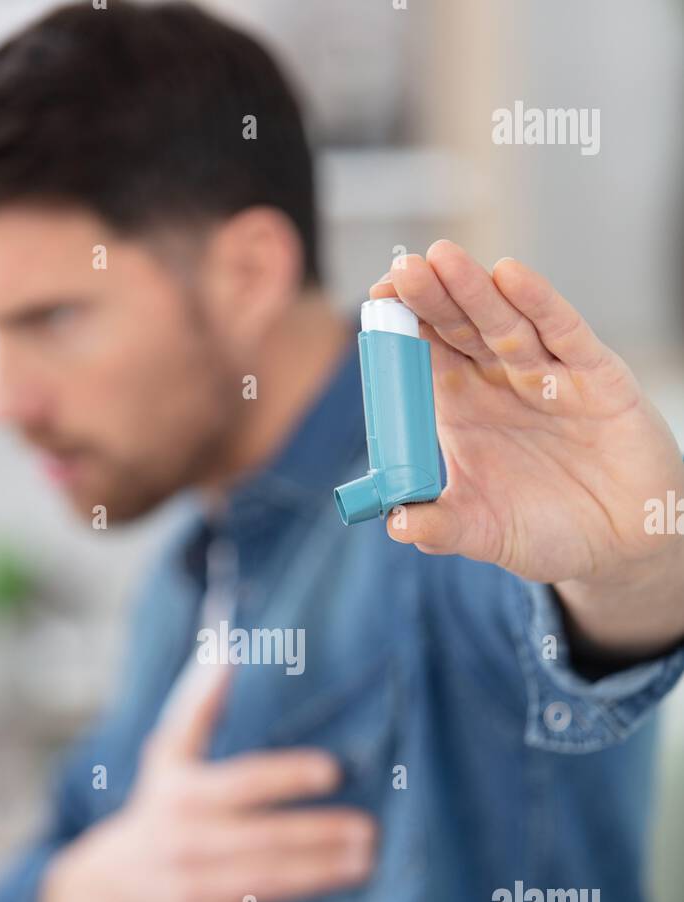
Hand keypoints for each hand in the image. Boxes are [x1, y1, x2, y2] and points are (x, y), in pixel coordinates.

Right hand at [35, 668, 376, 901]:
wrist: (102, 895)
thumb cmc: (154, 813)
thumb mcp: (167, 758)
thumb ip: (200, 707)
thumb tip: (228, 646)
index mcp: (183, 794)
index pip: (243, 782)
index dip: (288, 776)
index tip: (333, 770)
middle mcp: (187, 842)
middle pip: (263, 836)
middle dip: (320, 833)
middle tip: (371, 829)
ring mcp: (193, 890)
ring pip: (265, 883)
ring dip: (319, 876)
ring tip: (366, 864)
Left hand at [372, 241, 683, 654]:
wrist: (622, 547)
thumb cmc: (550, 533)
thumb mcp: (486, 534)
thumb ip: (442, 528)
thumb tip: (397, 525)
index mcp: (465, 410)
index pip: (426, 356)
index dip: (403, 329)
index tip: (376, 302)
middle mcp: (501, 383)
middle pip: (460, 329)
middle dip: (432, 297)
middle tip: (403, 268)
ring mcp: (549, 375)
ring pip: (506, 323)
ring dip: (474, 291)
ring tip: (442, 259)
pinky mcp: (597, 376)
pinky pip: (565, 333)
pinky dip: (539, 304)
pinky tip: (510, 276)